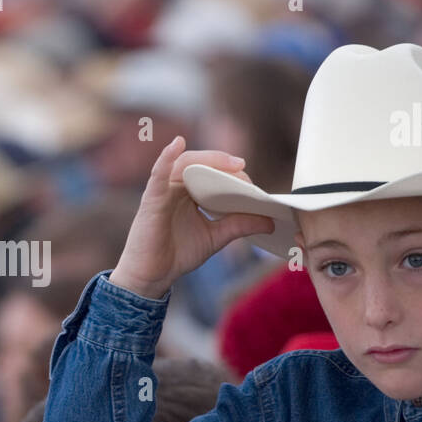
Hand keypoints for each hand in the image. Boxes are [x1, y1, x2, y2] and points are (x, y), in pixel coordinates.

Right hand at [109, 136, 275, 298]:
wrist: (153, 276)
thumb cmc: (177, 254)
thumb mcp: (216, 237)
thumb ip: (239, 225)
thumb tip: (270, 220)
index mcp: (191, 193)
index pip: (213, 174)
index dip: (234, 175)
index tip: (254, 186)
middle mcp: (177, 187)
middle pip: (201, 163)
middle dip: (223, 162)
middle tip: (242, 167)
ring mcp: (163, 191)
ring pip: (185, 164)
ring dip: (208, 158)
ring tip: (230, 162)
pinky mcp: (152, 199)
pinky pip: (158, 174)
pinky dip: (166, 157)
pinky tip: (176, 144)